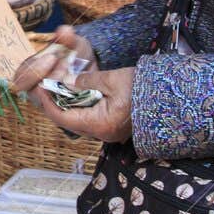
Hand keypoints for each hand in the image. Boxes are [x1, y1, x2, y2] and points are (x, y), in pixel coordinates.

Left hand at [11, 26, 134, 142]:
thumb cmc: (145, 88)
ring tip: (59, 85)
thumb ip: (86, 81)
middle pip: (68, 120)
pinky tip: (77, 91)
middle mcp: (102, 133)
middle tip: (47, 84)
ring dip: (67, 103)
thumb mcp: (112, 79)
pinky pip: (89, 118)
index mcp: (101, 124)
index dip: (48, 101)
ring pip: (78, 119)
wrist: (173, 100)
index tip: (40, 86)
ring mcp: (108, 132)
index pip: (63, 117)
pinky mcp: (113, 127)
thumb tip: (65, 82)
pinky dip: (80, 105)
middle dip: (56, 102)